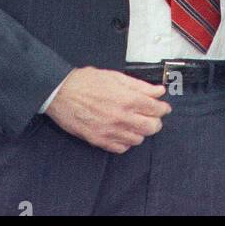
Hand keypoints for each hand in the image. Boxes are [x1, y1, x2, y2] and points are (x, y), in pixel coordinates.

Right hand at [44, 67, 171, 151]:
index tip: (163, 107)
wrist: (61, 93)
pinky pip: (122, 149)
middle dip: (156, 122)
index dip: (163, 108)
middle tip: (153, 117)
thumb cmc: (86, 81)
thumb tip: (158, 90)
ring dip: (141, 132)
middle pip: (151, 127)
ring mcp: (110, 131)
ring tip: (136, 123)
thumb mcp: (115, 76)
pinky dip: (126, 142)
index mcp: (127, 99)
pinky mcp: (99, 141)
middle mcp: (121, 117)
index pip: (156, 109)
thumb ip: (139, 85)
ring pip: (138, 139)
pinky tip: (123, 132)